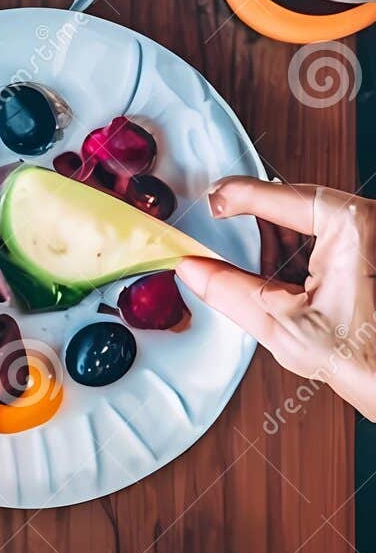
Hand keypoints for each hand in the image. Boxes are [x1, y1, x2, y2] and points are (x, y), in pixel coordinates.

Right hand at [178, 177, 375, 418]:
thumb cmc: (363, 357)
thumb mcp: (280, 323)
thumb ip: (228, 289)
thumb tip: (194, 268)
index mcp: (353, 228)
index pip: (283, 195)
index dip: (239, 195)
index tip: (213, 199)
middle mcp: (370, 223)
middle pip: (296, 204)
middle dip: (258, 219)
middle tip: (222, 222)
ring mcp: (371, 237)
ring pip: (310, 220)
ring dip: (278, 239)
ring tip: (259, 269)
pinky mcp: (368, 253)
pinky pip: (326, 237)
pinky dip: (298, 252)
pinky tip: (283, 278)